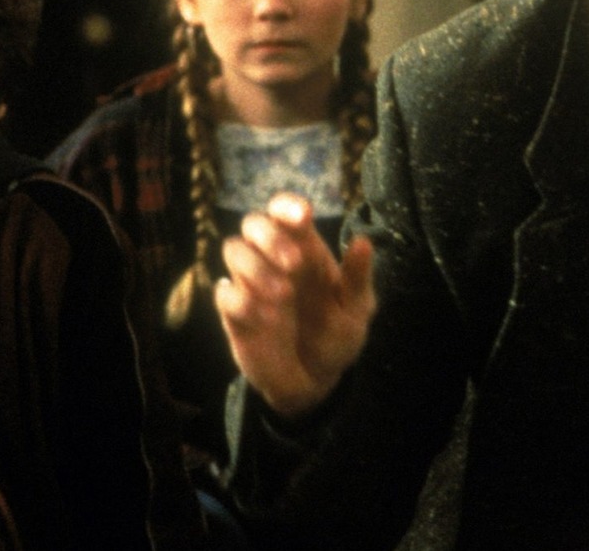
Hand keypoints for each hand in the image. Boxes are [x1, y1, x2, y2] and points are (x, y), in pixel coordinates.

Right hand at [216, 193, 375, 417]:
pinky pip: (225, 293)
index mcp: (305, 249)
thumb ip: (357, 277)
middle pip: (253, 224)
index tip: (303, 217)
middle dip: (270, 236)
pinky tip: (269, 319)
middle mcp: (273, 259)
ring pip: (233, 250)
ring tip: (285, 296)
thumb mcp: (357, 309)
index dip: (287, 206)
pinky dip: (243, 300)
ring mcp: (251, 284)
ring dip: (256, 267)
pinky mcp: (235, 313)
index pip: (285, 212)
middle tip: (295, 264)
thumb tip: (363, 241)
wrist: (315, 381)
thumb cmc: (338, 336)